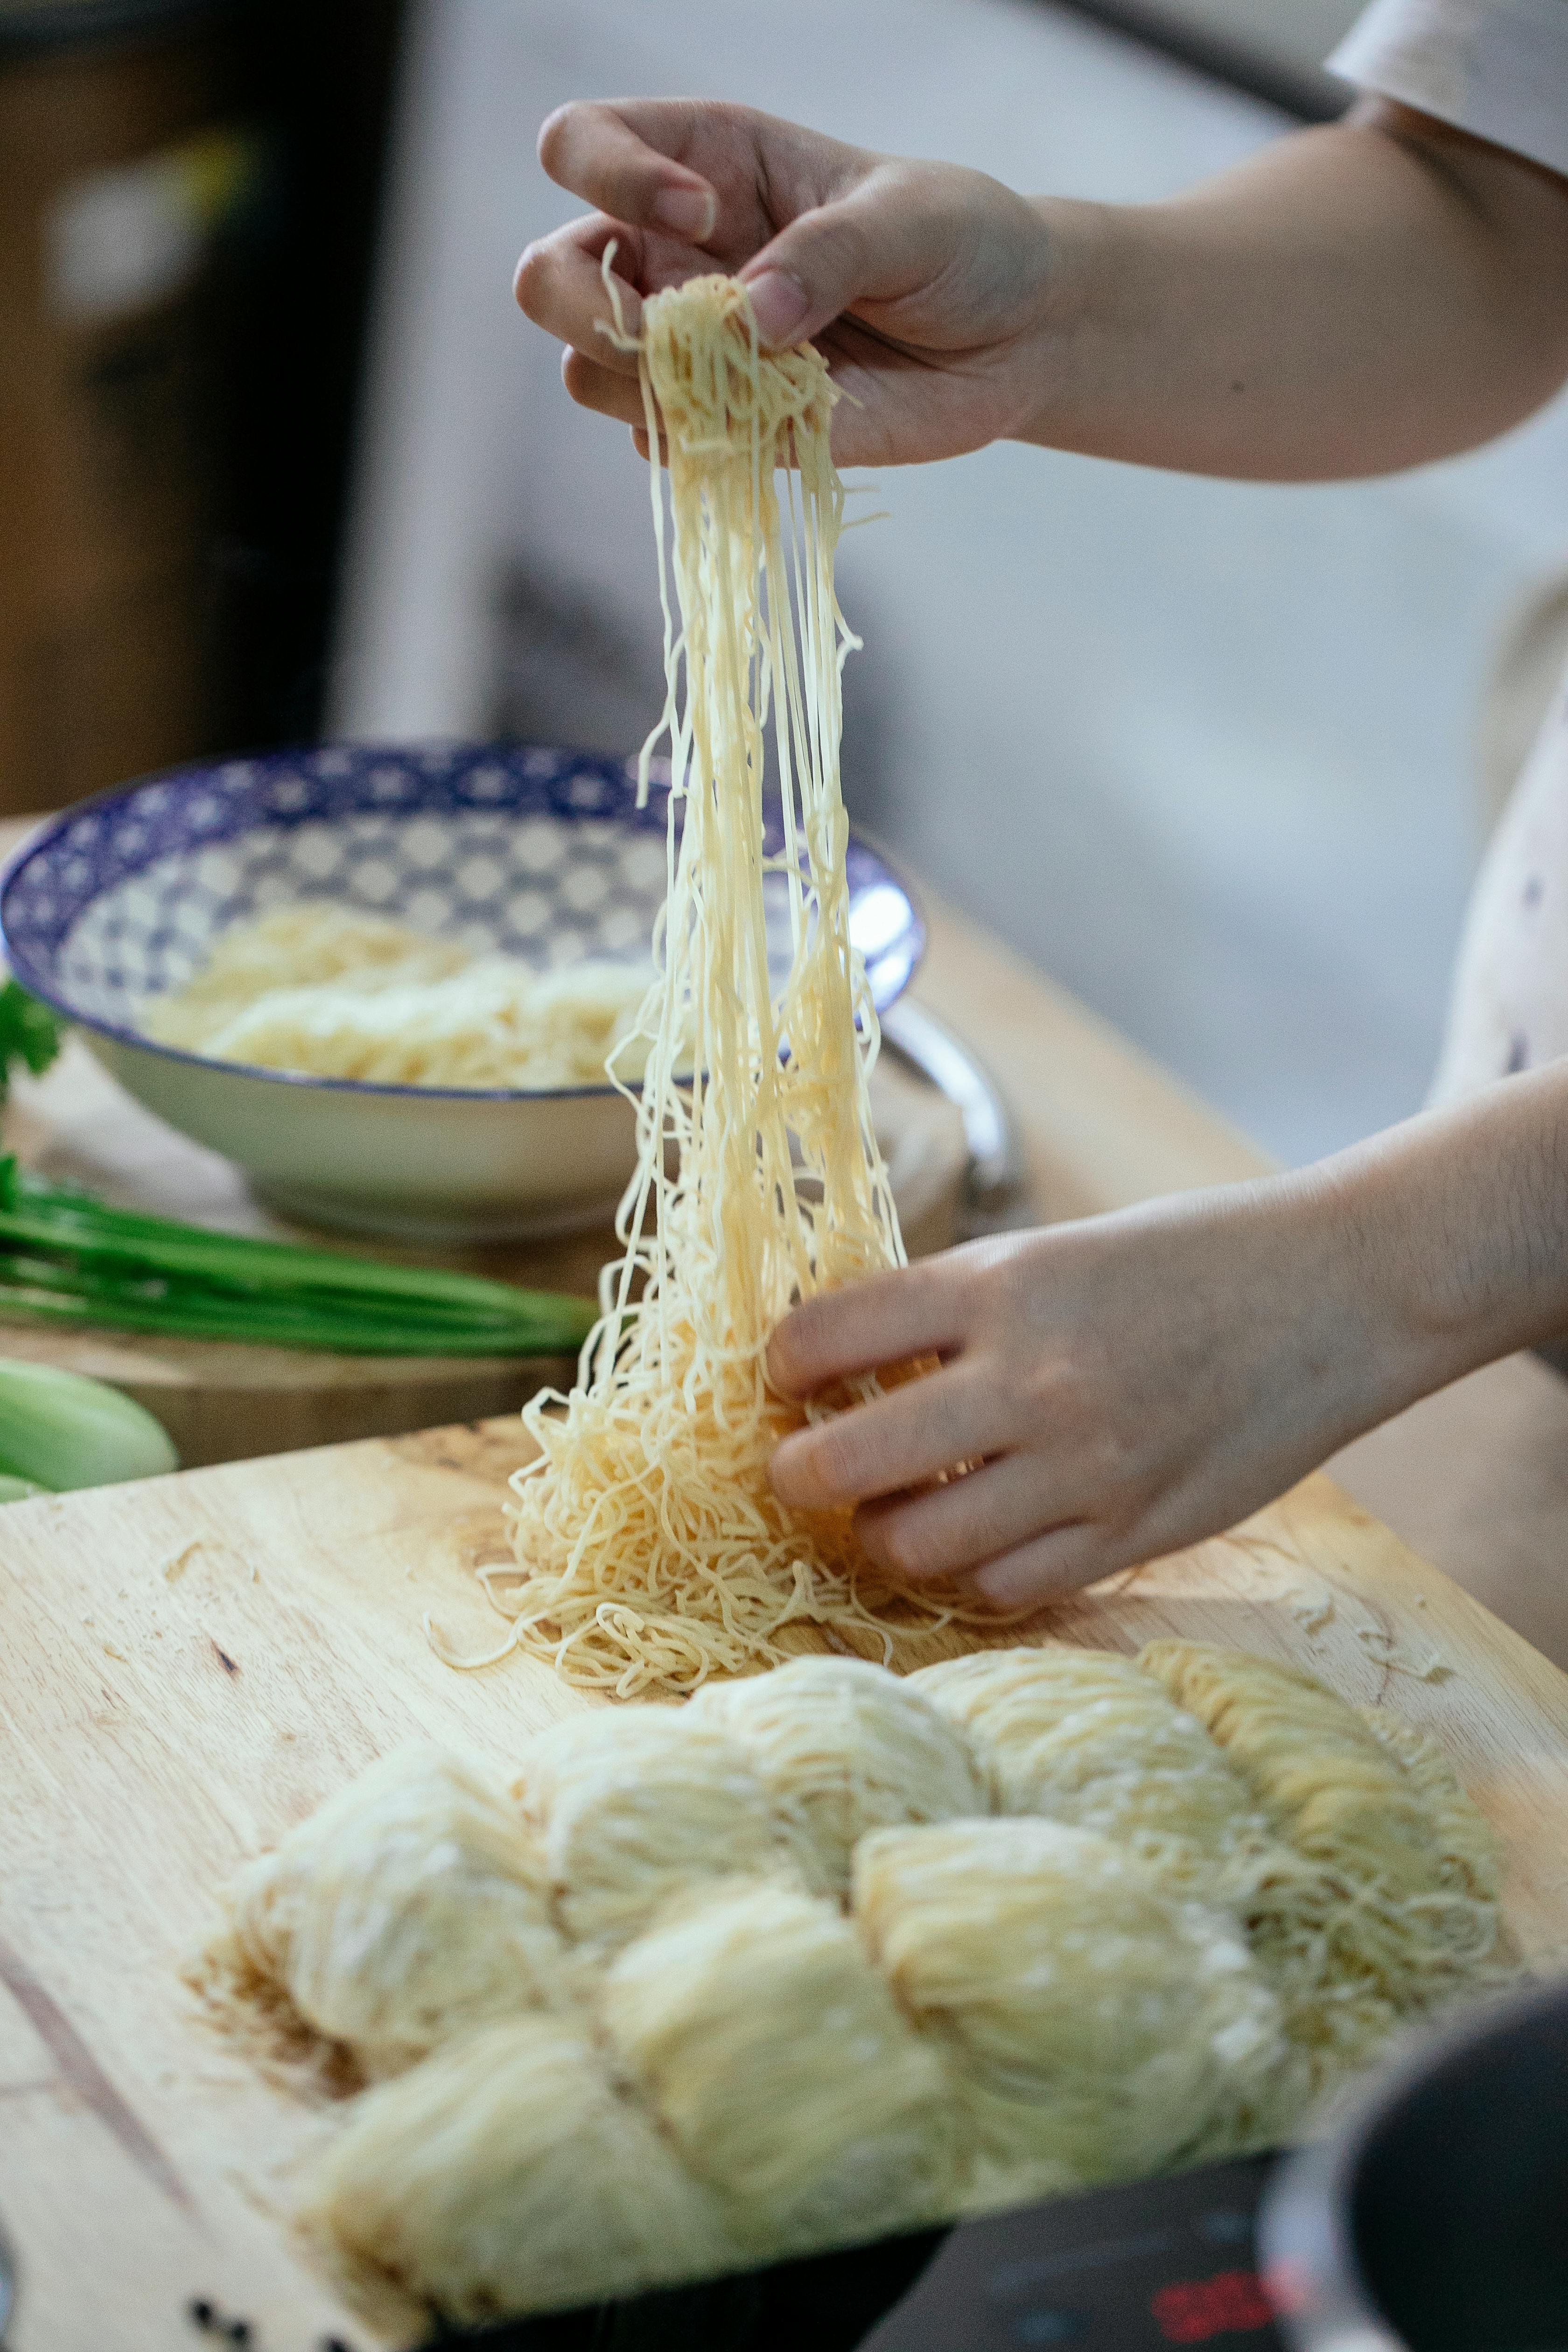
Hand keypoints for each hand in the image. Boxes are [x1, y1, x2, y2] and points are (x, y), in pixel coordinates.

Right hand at [514, 98, 1071, 466]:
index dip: (611, 175)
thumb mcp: (910, 218)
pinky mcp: (726, 425)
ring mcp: (691, 348)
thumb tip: (751, 320)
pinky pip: (664, 445)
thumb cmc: (961, 244)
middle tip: (671, 327)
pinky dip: (702, 443)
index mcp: (702, 162)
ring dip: (645, 385)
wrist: (1018, 337)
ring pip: (589, 372)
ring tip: (745, 381)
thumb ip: (829, 255)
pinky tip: (776, 423)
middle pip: (551, 275)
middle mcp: (673, 255)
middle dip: (584, 304)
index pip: (582, 143)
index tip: (702, 213)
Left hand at [766, 1176, 1401, 1611]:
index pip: (824, 1337)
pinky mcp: (1132, 1532)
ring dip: (884, 1533)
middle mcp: (1030, 1379)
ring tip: (896, 1507)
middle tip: (800, 1467)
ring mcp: (1083, 1467)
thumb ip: (955, 1310)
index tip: (786, 1379)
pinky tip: (980, 1535)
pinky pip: (1004, 1588)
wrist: (1334, 1292)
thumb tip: (840, 1366)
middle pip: (841, 1463)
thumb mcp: (1054, 1250)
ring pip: (913, 1547)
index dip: (781, 1366)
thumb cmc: (1186, 1260)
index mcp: (1000, 1283)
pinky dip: (971, 1571)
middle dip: (796, 1473)